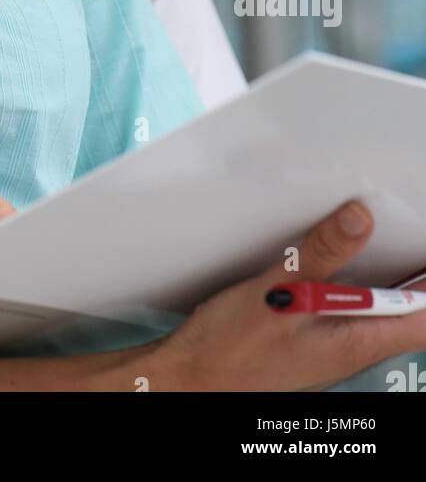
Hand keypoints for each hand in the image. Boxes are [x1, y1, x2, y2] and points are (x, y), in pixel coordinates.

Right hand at [142, 199, 425, 391]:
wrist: (194, 377)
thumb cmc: (232, 351)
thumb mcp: (278, 294)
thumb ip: (320, 255)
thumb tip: (360, 219)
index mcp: (355, 340)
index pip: (422, 318)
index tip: (423, 245)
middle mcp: (352, 346)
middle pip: (408, 313)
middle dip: (414, 276)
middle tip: (409, 232)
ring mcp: (333, 344)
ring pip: (378, 310)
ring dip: (385, 277)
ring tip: (379, 236)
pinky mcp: (312, 337)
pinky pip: (350, 309)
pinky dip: (354, 282)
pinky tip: (338, 260)